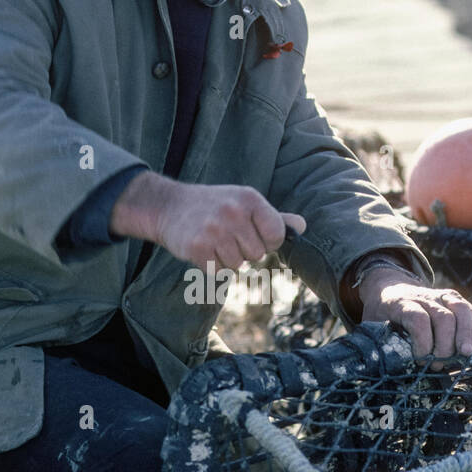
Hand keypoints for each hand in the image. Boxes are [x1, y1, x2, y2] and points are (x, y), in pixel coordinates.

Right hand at [110, 172, 305, 267]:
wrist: (169, 206)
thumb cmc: (214, 206)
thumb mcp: (244, 203)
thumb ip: (274, 218)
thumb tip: (302, 227)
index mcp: (250, 199)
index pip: (277, 235)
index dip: (267, 241)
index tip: (253, 233)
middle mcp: (233, 212)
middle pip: (257, 254)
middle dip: (244, 250)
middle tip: (226, 234)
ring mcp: (214, 230)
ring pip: (237, 265)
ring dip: (226, 259)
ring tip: (213, 240)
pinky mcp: (197, 247)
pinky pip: (218, 272)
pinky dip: (210, 266)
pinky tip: (202, 248)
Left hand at [358, 271, 471, 368]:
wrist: (389, 286)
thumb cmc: (381, 313)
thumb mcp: (371, 326)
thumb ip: (378, 344)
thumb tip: (386, 369)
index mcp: (400, 303)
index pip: (418, 319)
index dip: (423, 341)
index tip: (420, 360)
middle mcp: (424, 297)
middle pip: (444, 317)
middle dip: (446, 344)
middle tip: (439, 365)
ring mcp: (441, 295)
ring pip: (462, 310)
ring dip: (467, 335)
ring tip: (466, 356)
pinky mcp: (454, 299)